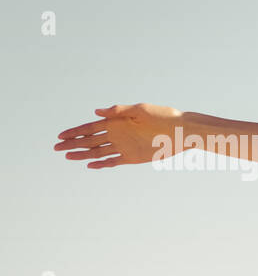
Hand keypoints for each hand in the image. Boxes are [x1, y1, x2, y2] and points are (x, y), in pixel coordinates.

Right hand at [53, 102, 183, 167]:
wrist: (181, 131)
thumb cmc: (163, 116)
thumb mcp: (140, 110)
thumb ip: (119, 111)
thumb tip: (97, 111)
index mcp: (116, 121)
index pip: (90, 127)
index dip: (75, 132)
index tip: (60, 136)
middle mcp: (118, 134)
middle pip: (90, 140)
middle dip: (73, 143)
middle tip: (57, 148)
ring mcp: (124, 146)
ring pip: (98, 152)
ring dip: (83, 154)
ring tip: (68, 157)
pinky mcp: (133, 157)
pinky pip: (113, 161)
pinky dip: (102, 164)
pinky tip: (89, 165)